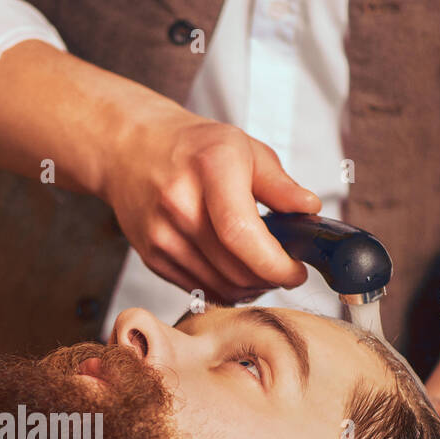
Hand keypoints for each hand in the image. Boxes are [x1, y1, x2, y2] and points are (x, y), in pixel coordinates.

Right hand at [99, 104, 320, 303]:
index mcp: (210, 169)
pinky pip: (200, 289)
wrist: (130, 150)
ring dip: (250, 286)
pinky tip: (235, 270)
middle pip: (235, 268)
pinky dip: (225, 288)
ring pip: (220, 287)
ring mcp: (162, 236)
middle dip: (270, 277)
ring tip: (261, 268)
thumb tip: (309, 210)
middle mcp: (180, 204)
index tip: (296, 271)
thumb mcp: (243, 148)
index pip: (242, 234)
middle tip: (285, 268)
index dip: (275, 263)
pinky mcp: (153, 258)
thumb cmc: (191, 147)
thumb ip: (279, 183)